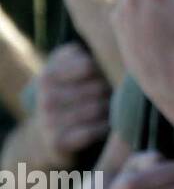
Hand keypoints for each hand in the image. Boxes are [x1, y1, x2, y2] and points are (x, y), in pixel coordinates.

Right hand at [32, 42, 111, 168]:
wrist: (46, 135)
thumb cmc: (71, 94)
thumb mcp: (70, 68)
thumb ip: (87, 53)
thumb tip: (114, 46)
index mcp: (48, 75)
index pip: (89, 66)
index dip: (105, 70)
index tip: (107, 74)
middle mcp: (45, 97)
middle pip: (99, 88)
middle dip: (111, 92)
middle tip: (111, 95)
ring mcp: (49, 120)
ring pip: (99, 109)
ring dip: (111, 111)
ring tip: (111, 109)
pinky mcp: (57, 143)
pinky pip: (94, 131)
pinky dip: (105, 129)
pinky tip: (105, 126)